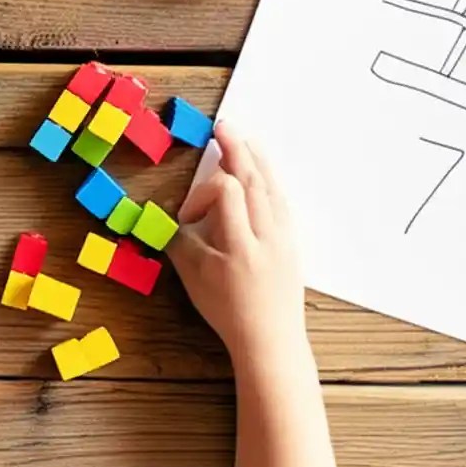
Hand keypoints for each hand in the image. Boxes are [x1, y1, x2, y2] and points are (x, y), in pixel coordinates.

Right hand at [167, 123, 306, 363]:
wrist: (270, 339)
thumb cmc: (228, 312)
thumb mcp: (195, 279)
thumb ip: (183, 243)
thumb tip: (174, 219)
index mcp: (241, 245)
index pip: (227, 192)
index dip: (202, 193)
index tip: (187, 217)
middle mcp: (267, 235)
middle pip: (254, 179)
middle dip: (236, 149)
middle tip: (223, 127)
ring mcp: (283, 236)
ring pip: (271, 186)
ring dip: (256, 159)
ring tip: (244, 140)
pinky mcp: (291, 241)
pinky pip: (281, 200)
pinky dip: (269, 180)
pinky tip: (263, 173)